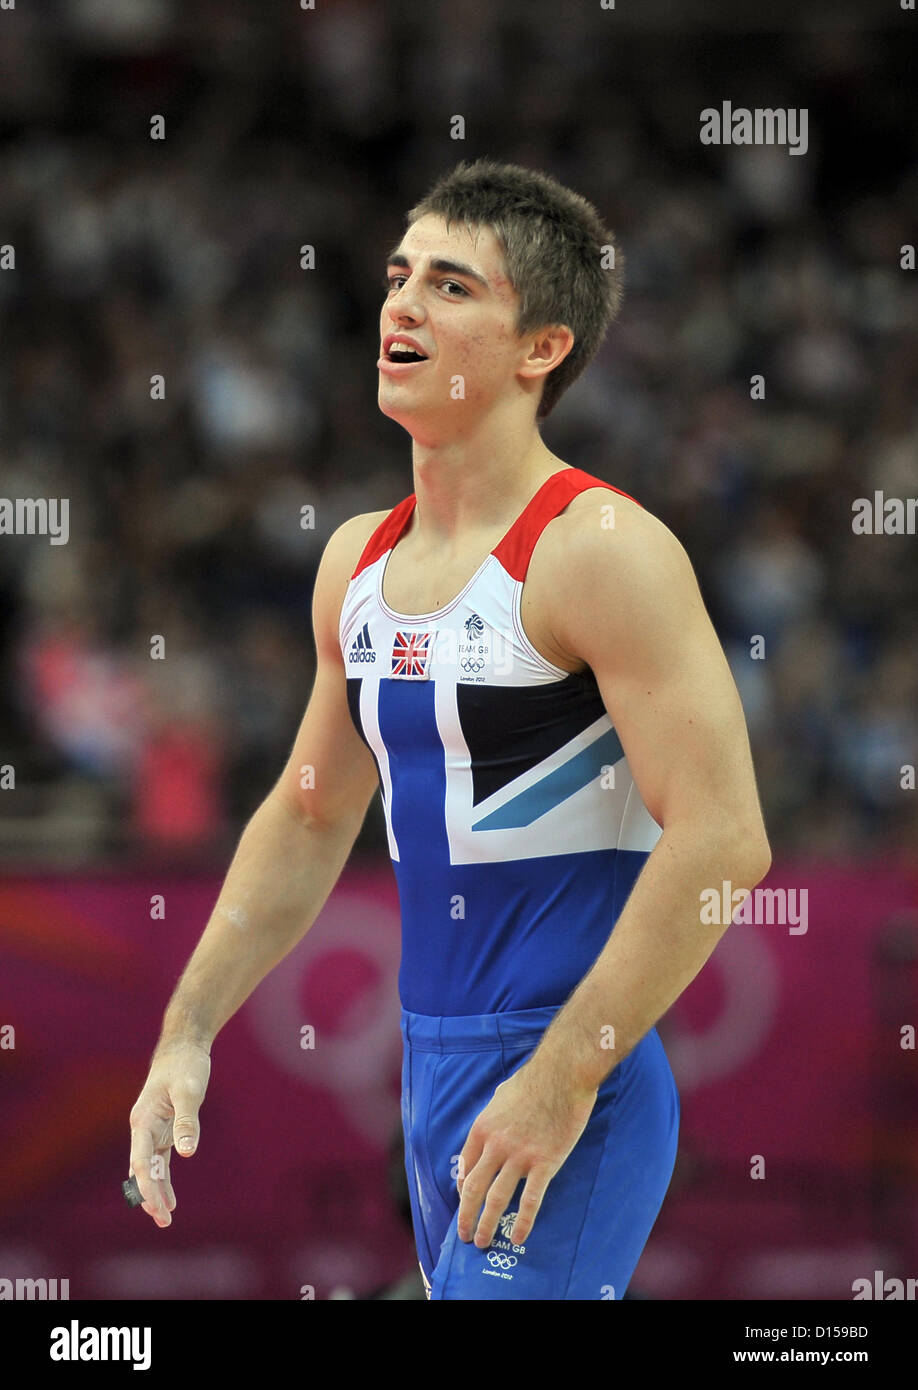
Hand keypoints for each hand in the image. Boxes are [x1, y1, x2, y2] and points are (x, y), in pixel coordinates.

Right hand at [128, 1040, 210, 1227]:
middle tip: (163, 1221)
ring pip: (150, 1168)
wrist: (183, 1048)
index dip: (148, 1185)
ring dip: (156, 1191)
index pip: (141, 1160)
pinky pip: (160, 1160)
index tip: (157, 1206)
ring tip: (164, 1218)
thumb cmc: (184, 1066)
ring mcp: (152, 1131)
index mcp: (142, 1120)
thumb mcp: (189, 1090)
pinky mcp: (164, 1130)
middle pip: (142, 1169)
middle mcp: (143, 1128)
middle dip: (150, 1196)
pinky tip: (169, 1197)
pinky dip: (164, 1178)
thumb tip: (186, 1153)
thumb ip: (187, 1121)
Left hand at [455, 1058, 596, 1248]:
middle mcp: (495, 1145)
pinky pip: (530, 1200)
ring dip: (486, 1224)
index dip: (462, 1189)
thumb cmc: (533, 1080)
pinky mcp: (544, 1163)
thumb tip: (490, 1130)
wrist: (562, 1074)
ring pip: (496, 1199)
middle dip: (466, 1216)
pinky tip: (518, 1238)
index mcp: (482, 1128)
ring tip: (482, 1243)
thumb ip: (493, 1117)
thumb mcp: (501, 1096)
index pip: (464, 1167)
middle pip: (473, 1188)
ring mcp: (519, 1156)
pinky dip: (522, 1222)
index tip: (464, 1201)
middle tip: (463, 1235)